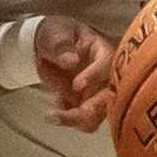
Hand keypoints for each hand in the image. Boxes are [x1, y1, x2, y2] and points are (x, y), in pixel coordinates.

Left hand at [36, 17, 114, 131]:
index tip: (76, 84)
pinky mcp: (85, 105)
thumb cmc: (55, 35)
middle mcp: (105, 75)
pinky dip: (67, 120)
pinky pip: (82, 121)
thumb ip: (62, 47)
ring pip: (97, 114)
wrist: (45, 49)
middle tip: (78, 111)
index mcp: (102, 51)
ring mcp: (97, 92)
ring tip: (53, 116)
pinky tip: (52, 112)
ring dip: (77, 119)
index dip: (95, 75)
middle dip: (95, 107)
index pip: (107, 63)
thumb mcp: (55, 34)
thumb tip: (72, 61)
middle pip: (110, 96)